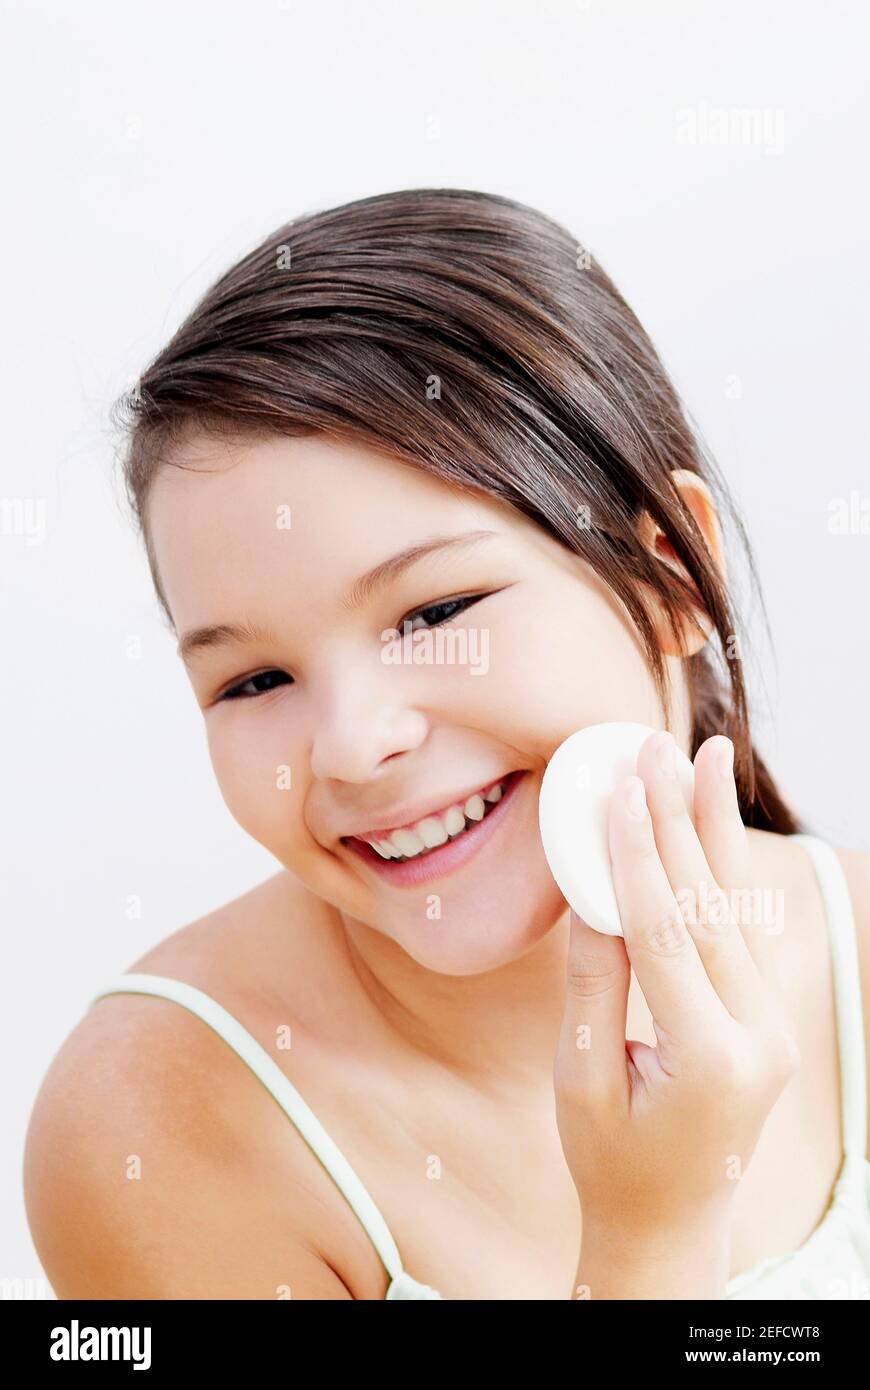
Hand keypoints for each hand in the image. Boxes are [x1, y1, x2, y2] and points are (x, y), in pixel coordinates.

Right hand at [554, 729, 799, 1251]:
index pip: (666, 938)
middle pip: (711, 907)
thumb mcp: (579, 1080)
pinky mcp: (769, 1014)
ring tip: (705, 758)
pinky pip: (740, 929)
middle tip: (658, 748)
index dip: (636, 859)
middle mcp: (760, 1038)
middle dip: (679, 821)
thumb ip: (592, 984)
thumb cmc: (611, 1159)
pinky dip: (719, 868)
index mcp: (709, 1061)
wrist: (671, 1220)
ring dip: (712, 828)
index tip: (618, 792)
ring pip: (735, 908)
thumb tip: (593, 892)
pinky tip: (712, 816)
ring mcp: (774, 1025)